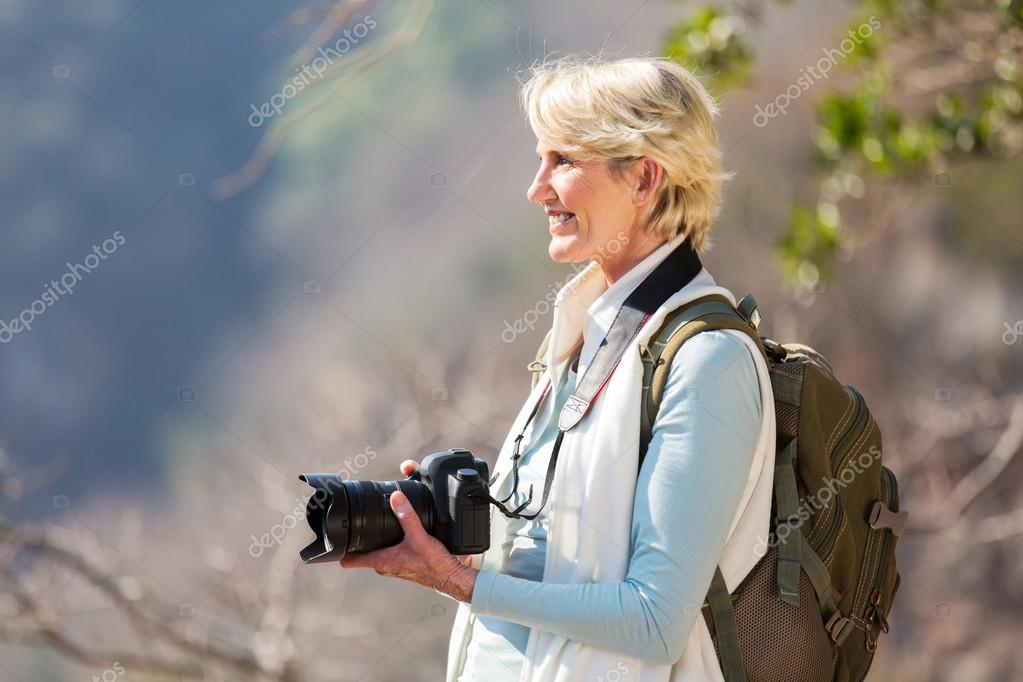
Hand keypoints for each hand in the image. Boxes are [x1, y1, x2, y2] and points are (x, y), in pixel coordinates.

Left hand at [338, 461, 479, 602]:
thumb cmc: (435, 564)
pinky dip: (386, 542)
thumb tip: (395, 497)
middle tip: (350, 523)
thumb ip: (407, 516)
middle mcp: (384, 566)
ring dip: (371, 541)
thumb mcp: (420, 537)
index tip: (332, 538)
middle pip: (360, 552)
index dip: (338, 549)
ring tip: (368, 524)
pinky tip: (393, 531)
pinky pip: (387, 551)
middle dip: (355, 539)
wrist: (451, 577)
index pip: (349, 560)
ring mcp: (393, 565)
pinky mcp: (403, 562)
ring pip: (374, 551)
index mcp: (382, 562)